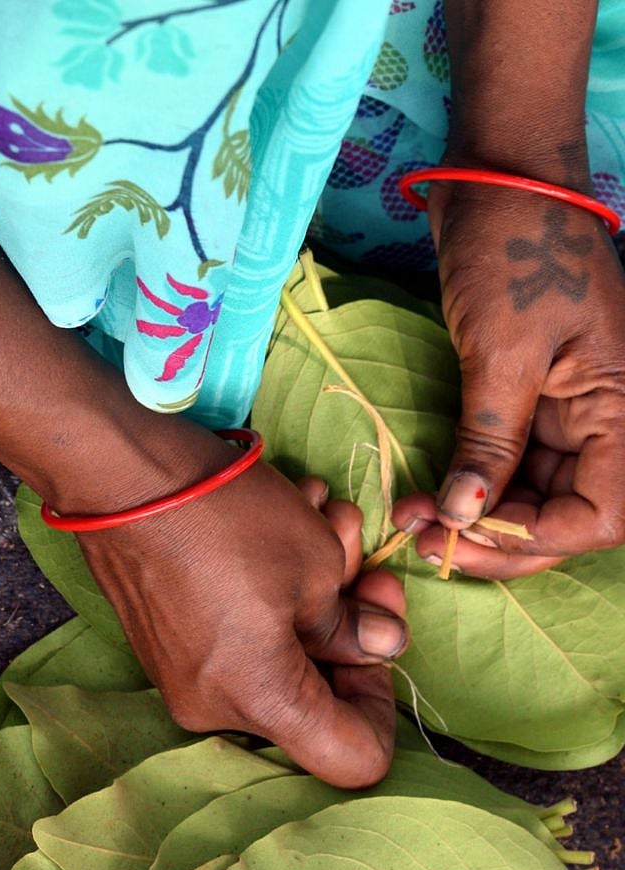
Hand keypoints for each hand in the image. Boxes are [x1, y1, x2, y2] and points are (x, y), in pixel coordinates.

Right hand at [76, 429, 407, 787]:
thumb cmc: (226, 516)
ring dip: (315, 599)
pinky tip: (288, 529)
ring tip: (326, 522)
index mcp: (262, 701)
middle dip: (350, 630)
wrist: (121, 475)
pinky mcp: (166, 650)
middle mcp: (217, 709)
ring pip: (279, 660)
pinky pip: (238, 643)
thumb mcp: (318, 563)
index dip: (382, 707)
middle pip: (313, 700)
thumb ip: (356, 625)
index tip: (377, 645)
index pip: (354, 759)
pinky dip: (271, 599)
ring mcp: (184, 682)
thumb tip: (378, 647)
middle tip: (367, 566)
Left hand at [393, 180, 624, 578]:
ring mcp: (563, 412)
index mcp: (622, 408)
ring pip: (531, 496)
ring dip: (476, 516)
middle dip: (499, 538)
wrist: (498, 175)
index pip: (601, 514)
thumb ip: (490, 441)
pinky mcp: (527, 400)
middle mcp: (601, 419)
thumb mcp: (502, 351)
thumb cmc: (515, 248)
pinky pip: (506, 463)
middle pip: (564, 515)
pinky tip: (426, 495)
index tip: (469, 533)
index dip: (538, 537)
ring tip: (416, 520)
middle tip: (430, 542)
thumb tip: (464, 517)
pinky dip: (469, 483)